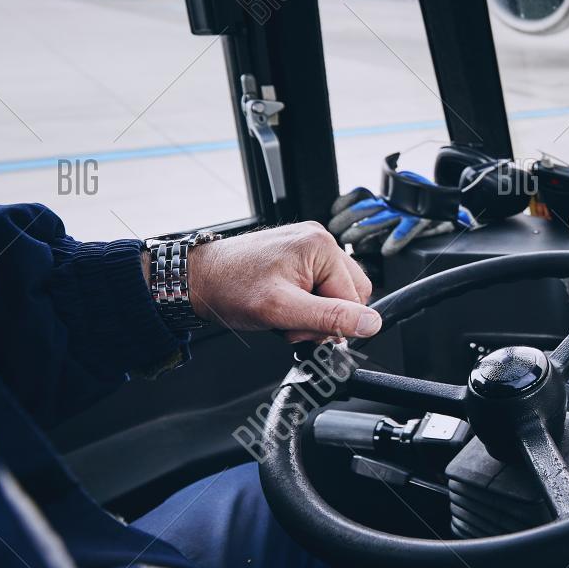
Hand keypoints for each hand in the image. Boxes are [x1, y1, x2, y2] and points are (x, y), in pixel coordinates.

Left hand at [185, 222, 378, 343]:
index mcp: (322, 246)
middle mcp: (319, 240)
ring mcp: (309, 246)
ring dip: (312, 312)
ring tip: (283, 313)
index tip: (301, 328)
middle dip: (323, 317)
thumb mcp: (283, 310)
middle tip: (290, 322)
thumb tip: (370, 323)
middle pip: (350, 294)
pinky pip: (319, 286)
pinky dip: (303, 302)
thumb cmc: (230, 287)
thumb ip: (331, 318)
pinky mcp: (298, 255)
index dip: (332, 322)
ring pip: (335, 294)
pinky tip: (282, 304)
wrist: (198, 279)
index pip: (356, 298)